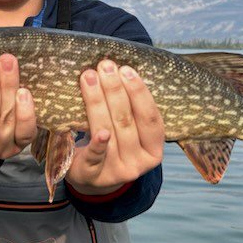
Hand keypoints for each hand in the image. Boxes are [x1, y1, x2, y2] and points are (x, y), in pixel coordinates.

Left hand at [65, 60, 164, 195]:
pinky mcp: (95, 176)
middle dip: (115, 90)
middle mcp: (139, 163)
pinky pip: (96, 157)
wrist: (91, 175)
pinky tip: (99, 131)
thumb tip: (119, 68)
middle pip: (127, 121)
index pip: (151, 118)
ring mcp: (117, 171)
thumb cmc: (112, 144)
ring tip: (89, 76)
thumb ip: (130, 108)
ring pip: (109, 131)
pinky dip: (98, 143)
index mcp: (153, 149)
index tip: (126, 70)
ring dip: (98, 101)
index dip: (140, 93)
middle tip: (105, 66)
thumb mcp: (128, 130)